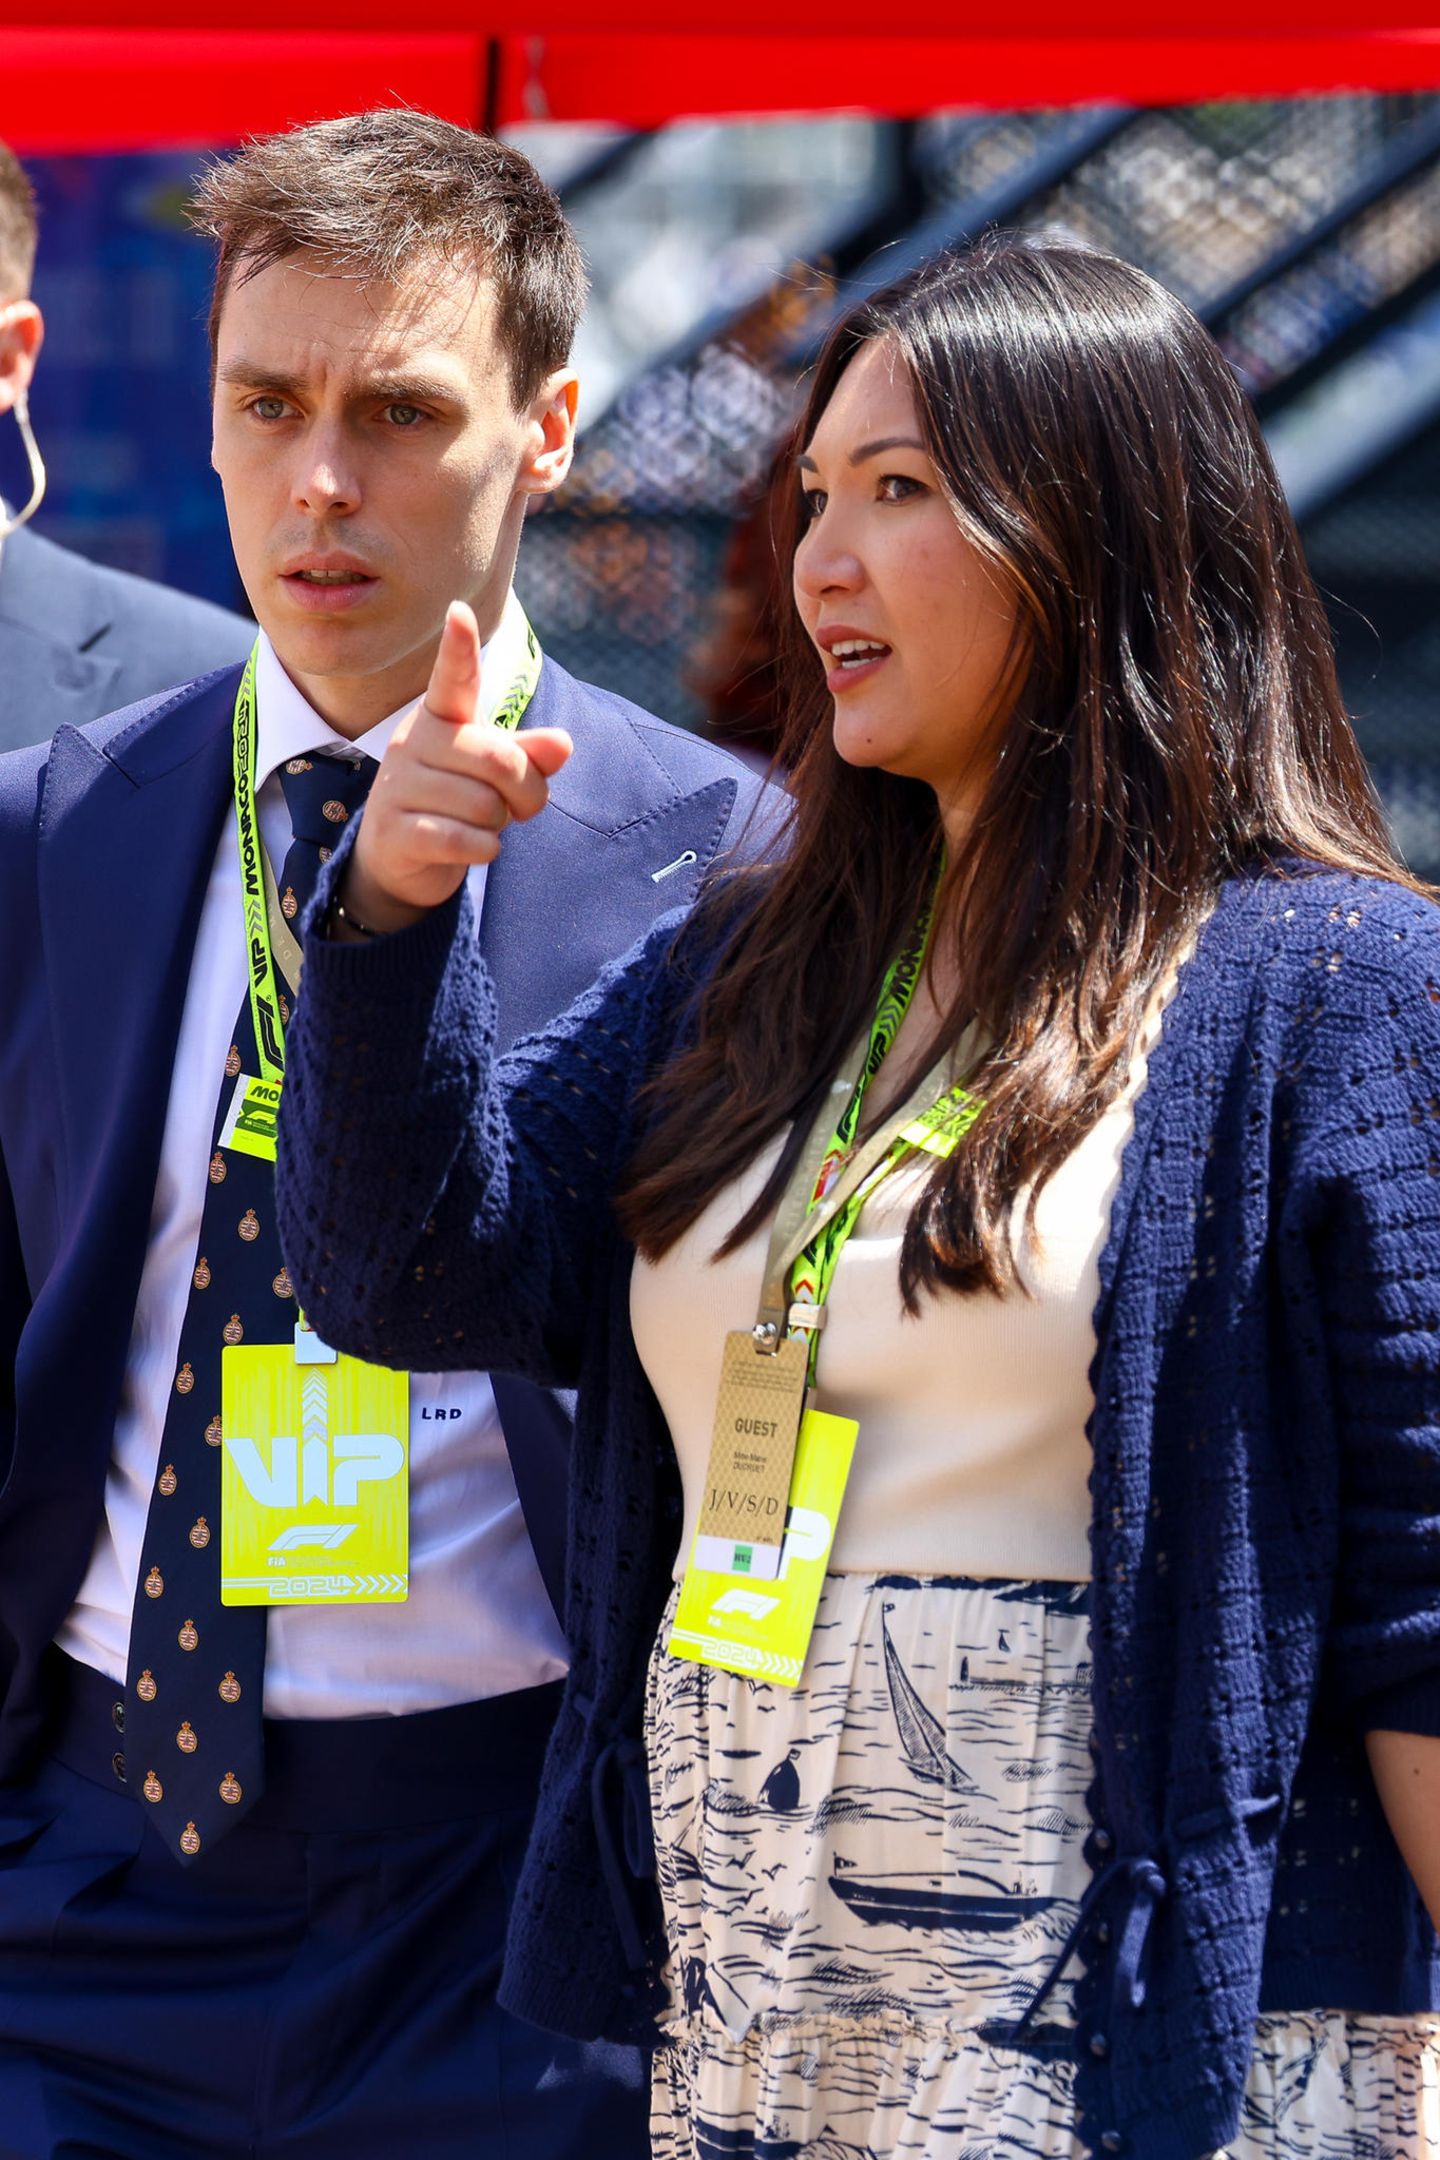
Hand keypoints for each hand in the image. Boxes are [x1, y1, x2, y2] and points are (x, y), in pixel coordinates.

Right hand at [339, 601, 571, 933]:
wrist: (401, 858)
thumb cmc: (456, 801)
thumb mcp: (496, 774)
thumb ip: (529, 756)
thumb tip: (563, 743)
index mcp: (441, 718)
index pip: (454, 678)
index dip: (459, 648)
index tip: (460, 611)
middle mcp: (414, 742)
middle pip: (500, 760)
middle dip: (528, 792)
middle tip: (520, 806)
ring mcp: (398, 785)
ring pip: (484, 804)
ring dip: (500, 824)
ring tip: (483, 825)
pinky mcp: (394, 830)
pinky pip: (462, 839)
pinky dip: (485, 849)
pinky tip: (477, 847)